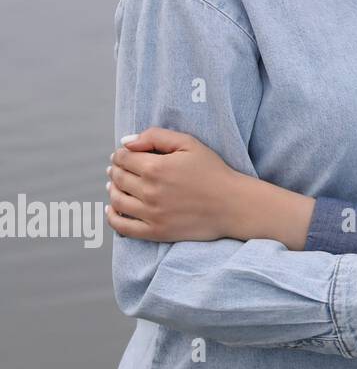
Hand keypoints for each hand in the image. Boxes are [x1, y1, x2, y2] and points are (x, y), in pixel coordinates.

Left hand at [105, 128, 241, 242]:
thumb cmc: (213, 171)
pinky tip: (112, 209)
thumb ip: (156, 136)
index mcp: (156, 167)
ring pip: (116, 200)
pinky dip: (112, 217)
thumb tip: (125, 142)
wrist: (233, 204)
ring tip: (116, 185)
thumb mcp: (190, 144)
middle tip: (118, 168)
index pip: (123, 158)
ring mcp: (151, 214)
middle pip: (118, 178)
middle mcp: (150, 191)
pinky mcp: (155, 232)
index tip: (124, 154)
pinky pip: (122, 227)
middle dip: (115, 170)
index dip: (120, 154)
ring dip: (112, 190)